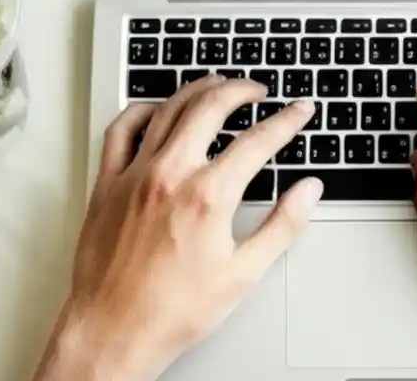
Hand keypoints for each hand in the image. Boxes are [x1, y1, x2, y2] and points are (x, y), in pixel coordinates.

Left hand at [33, 76, 321, 380]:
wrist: (112, 332)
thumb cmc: (172, 311)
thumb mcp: (244, 273)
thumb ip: (283, 225)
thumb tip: (308, 191)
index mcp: (209, 196)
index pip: (259, 140)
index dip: (287, 120)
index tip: (300, 110)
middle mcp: (170, 176)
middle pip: (211, 107)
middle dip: (242, 90)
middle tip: (259, 90)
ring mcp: (135, 176)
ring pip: (169, 110)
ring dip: (198, 90)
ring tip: (218, 85)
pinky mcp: (107, 185)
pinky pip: (122, 131)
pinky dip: (143, 111)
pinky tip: (158, 109)